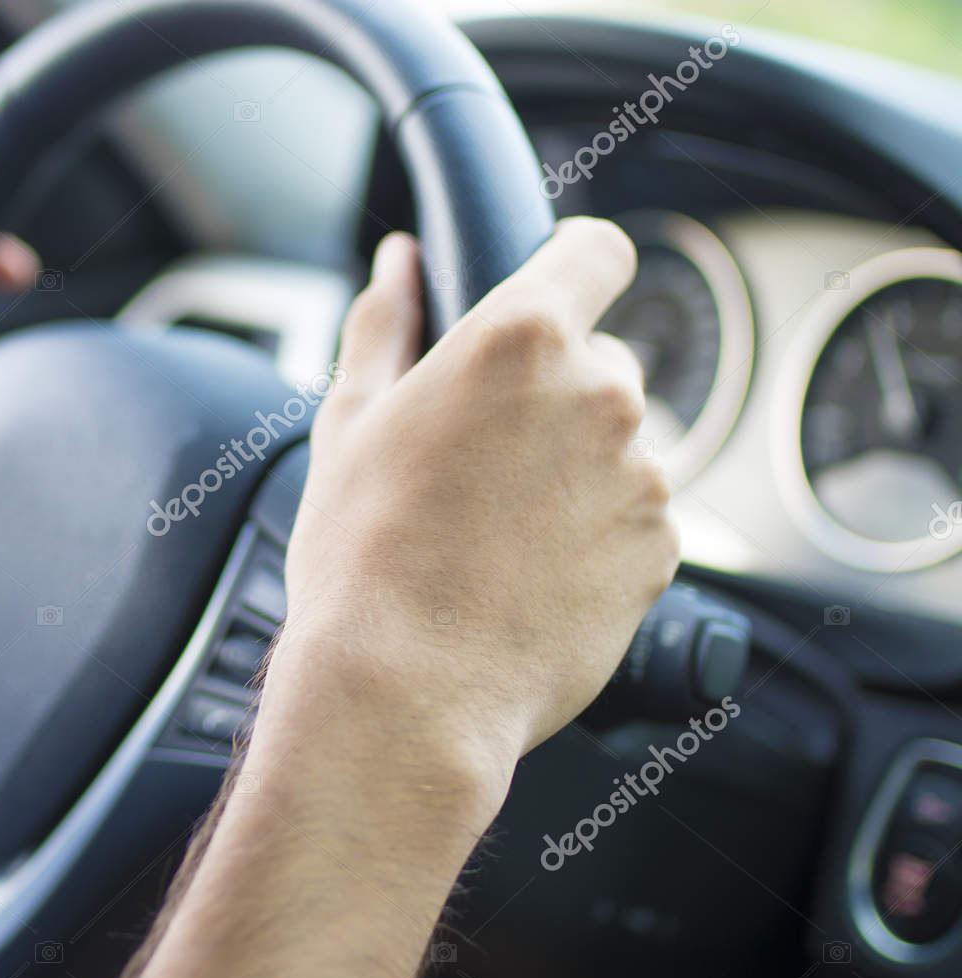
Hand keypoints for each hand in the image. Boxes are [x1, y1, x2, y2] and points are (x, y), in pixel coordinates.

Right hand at [273, 218, 677, 808]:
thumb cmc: (362, 558)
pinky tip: (528, 578)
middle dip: (554, 396)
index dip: (574, 269)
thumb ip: (383, 325)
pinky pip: (635, 521)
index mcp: (520, 340)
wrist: (406, 692)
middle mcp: (601, 394)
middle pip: (602, 361)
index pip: (596, 252)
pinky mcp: (661, 551)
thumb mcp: (350, 423)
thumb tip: (400, 262)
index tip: (550, 302)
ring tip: (497, 538)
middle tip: (481, 462)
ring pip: (618, 448)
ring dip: (574, 473)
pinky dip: (595, 539)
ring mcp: (642, 475)